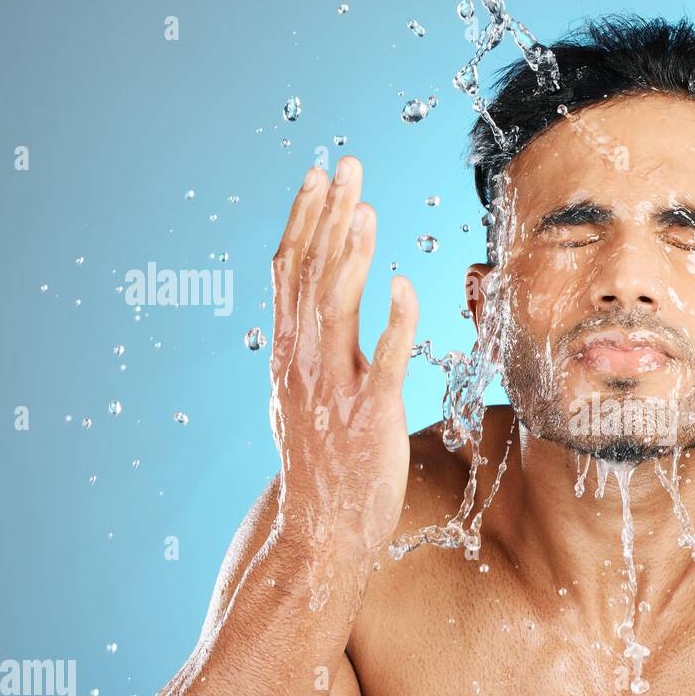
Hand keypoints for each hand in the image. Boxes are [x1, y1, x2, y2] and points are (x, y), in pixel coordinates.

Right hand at [268, 156, 419, 562]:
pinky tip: (406, 284)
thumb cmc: (320, 465)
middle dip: (328, 216)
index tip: (319, 177)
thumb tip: (309, 315)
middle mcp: (303, 363)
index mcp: (288, 354)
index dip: (305, 220)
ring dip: (352, 253)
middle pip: (310, 274)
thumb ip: (307, 353)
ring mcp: (333, 388)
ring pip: (337, 306)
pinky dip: (394, 319)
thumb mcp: (298, 399)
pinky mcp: (369, 414)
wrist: (321, 529)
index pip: (289, 272)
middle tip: (346, 166)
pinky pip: (384, 358)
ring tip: (367, 207)